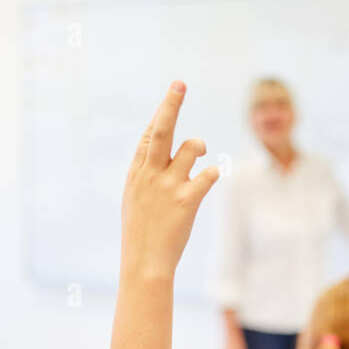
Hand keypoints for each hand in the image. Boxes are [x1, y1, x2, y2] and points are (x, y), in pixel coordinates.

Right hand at [120, 81, 218, 280]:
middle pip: (162, 130)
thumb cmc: (141, 234)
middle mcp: (151, 175)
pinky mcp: (186, 200)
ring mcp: (168, 186)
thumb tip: (159, 155)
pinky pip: (209, 175)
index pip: (149, 135)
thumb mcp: (134, 200)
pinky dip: (213, 173)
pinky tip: (211, 177)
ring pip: (191, 147)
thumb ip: (146, 175)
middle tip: (180, 84)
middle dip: (171, 105)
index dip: (161, 114)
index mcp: (137, 173)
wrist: (144, 264)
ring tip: (200, 155)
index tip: (172, 95)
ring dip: (199, 147)